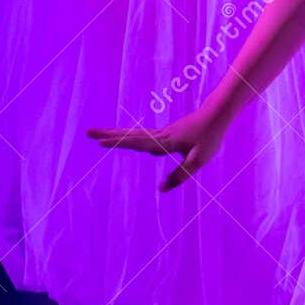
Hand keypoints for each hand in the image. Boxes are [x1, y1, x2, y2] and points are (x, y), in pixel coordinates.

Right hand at [87, 106, 228, 191]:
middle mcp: (160, 135)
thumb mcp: (198, 161)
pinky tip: (123, 139)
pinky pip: (142, 135)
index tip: (100, 142)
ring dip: (115, 134)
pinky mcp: (165, 133)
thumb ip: (180, 175)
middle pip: (129, 135)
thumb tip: (161, 189)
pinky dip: (128, 136)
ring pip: (134, 134)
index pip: (137, 143)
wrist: (216, 115)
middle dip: (108, 135)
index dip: (118, 143)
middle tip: (88, 132)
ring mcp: (161, 133)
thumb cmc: (209, 138)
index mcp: (165, 142)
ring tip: (98, 134)